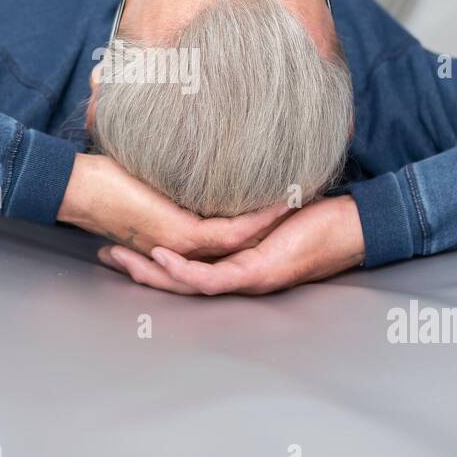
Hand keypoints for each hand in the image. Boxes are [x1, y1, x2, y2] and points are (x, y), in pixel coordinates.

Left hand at [58, 153, 289, 264]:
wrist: (77, 190)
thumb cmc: (102, 182)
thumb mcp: (144, 186)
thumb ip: (167, 184)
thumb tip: (182, 158)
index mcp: (175, 240)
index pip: (223, 239)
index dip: (254, 224)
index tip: (278, 204)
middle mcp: (184, 249)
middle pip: (242, 245)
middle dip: (273, 226)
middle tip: (300, 204)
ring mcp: (185, 246)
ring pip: (245, 241)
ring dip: (275, 222)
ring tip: (300, 203)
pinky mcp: (184, 234)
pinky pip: (234, 231)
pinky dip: (261, 216)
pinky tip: (283, 202)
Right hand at [97, 195, 363, 294]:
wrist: (352, 226)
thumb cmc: (313, 214)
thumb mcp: (265, 205)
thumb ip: (236, 198)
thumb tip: (211, 173)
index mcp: (234, 264)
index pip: (181, 267)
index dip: (148, 258)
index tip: (118, 239)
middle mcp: (235, 278)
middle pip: (174, 282)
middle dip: (137, 269)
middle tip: (104, 254)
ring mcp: (245, 280)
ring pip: (186, 284)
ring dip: (150, 271)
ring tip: (120, 256)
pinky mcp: (258, 274)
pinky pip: (212, 277)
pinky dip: (184, 269)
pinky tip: (162, 254)